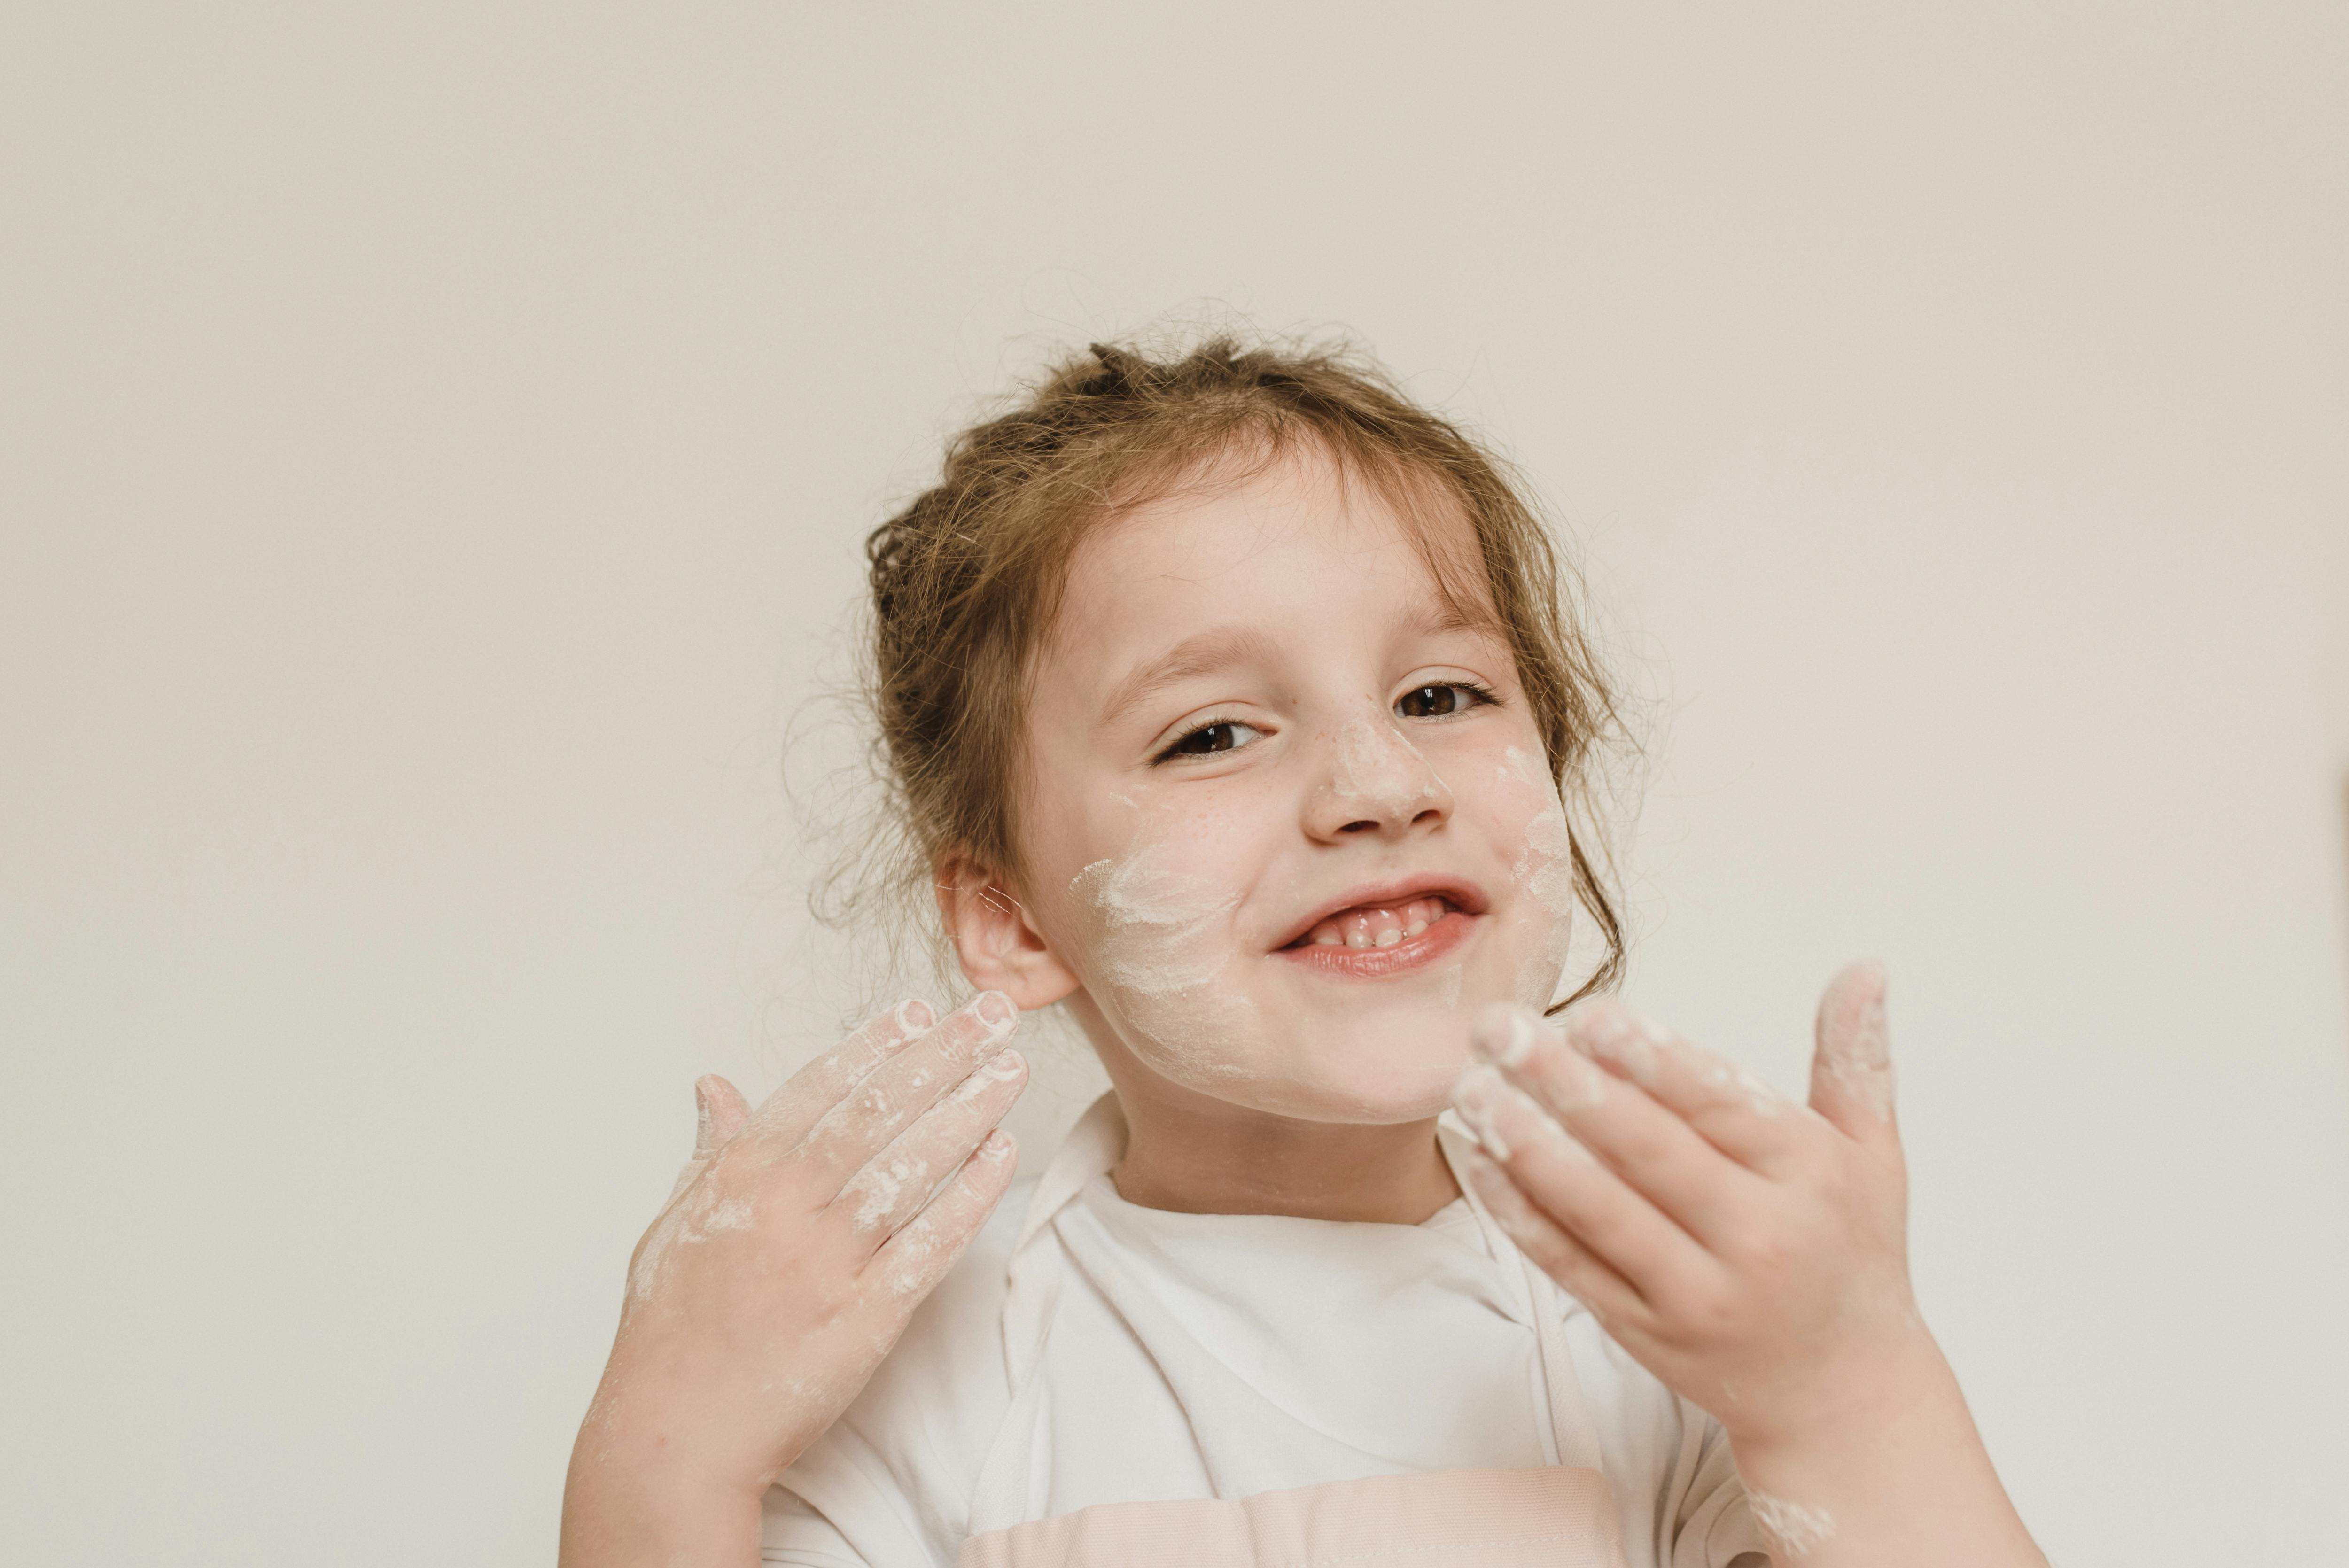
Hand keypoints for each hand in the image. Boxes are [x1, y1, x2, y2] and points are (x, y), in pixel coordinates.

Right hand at [560, 993, 1027, 1563]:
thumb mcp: (672, 1228)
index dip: (874, 1046)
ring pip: (911, 1166)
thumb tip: (715, 1085)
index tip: (920, 1010)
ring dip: (967, 1111)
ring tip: (1009, 1068)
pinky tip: (1001, 1153)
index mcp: (738, 1179)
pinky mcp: (865, 1317)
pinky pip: (930, 1244)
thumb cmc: (669, 1337)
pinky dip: (970, 1196)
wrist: (674, 1438)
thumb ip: (709, 1153)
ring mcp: (828, 1262)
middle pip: (878, 1112)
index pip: (818, 1089)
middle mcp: (786, 1209)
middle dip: (942, 1056)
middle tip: (993, 1016)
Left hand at [1448, 962, 1923, 1445]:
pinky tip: (1479, 1160)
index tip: (1589, 1015)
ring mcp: (1695, 1293)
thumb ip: (1855, 1059)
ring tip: (1473, 1085)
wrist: (1842, 1393)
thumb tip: (1863, 968)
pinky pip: (1570, 1265)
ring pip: (1596, 1210)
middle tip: (1500, 1028)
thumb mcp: (1875, 1156)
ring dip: (1525, 1144)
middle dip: (1564, 1084)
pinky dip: (1518, 1213)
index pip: (1720, 1106)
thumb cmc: (1852, 1254)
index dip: (1650, 1059)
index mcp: (1808, 1178)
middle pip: (1646, 1151)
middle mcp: (1754, 1238)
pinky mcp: (1645, 1332)